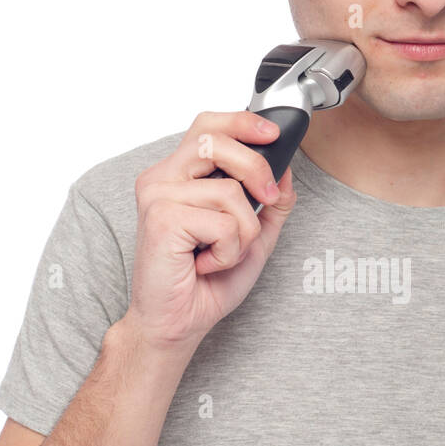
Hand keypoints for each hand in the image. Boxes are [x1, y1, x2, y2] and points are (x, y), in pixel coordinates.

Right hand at [122, 110, 296, 354]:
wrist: (177, 323)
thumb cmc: (205, 283)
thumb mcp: (252, 236)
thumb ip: (270, 203)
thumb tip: (286, 170)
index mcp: (177, 175)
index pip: (208, 125)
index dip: (242, 122)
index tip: (273, 134)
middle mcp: (162, 178)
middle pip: (217, 142)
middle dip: (256, 169)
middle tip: (266, 201)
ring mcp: (158, 196)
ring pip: (230, 191)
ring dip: (242, 233)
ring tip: (220, 253)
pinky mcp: (162, 219)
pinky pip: (222, 222)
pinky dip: (227, 251)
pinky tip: (205, 264)